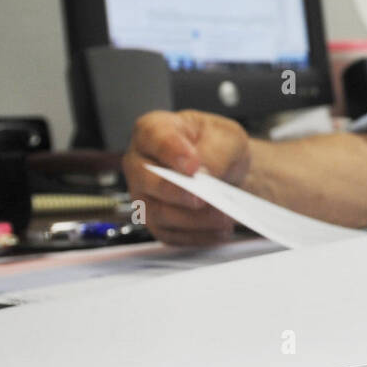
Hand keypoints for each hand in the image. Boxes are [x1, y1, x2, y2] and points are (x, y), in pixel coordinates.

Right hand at [121, 110, 252, 246]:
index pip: (155, 138)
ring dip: (193, 219)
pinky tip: (218, 230)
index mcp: (153, 130)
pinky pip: (171, 235)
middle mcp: (140, 163)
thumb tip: (204, 173)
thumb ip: (215, 152)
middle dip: (177, 192)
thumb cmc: (218, 145)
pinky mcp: (156, 222)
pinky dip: (197, 236)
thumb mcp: (226, 136)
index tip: (192, 165)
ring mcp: (144, 195)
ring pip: (158, 212)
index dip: (172, 152)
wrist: (226, 167)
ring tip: (223, 217)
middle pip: (147, 180)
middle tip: (202, 198)